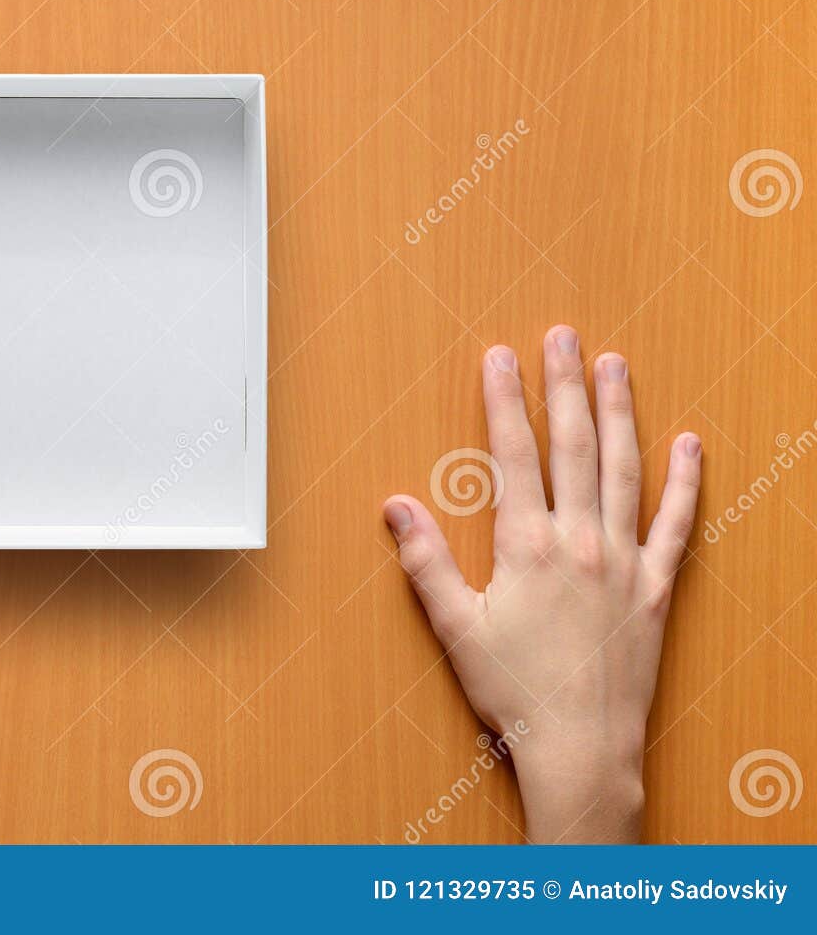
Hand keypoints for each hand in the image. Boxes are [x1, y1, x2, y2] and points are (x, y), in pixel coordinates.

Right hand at [383, 326, 700, 842]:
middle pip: (572, 445)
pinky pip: (676, 524)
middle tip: (563, 337)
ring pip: (623, 468)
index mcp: (527, 546)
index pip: (514, 454)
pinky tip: (689, 443)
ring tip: (616, 365)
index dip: (504, 400)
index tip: (499, 356)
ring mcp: (624, 561)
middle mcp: (580, 541)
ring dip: (620, 412)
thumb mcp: (456, 627)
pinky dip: (686, 482)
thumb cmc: (514, 692)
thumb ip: (426, 562)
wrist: (582, 748)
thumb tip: (396, 506)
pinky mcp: (655, 588)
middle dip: (565, 385)